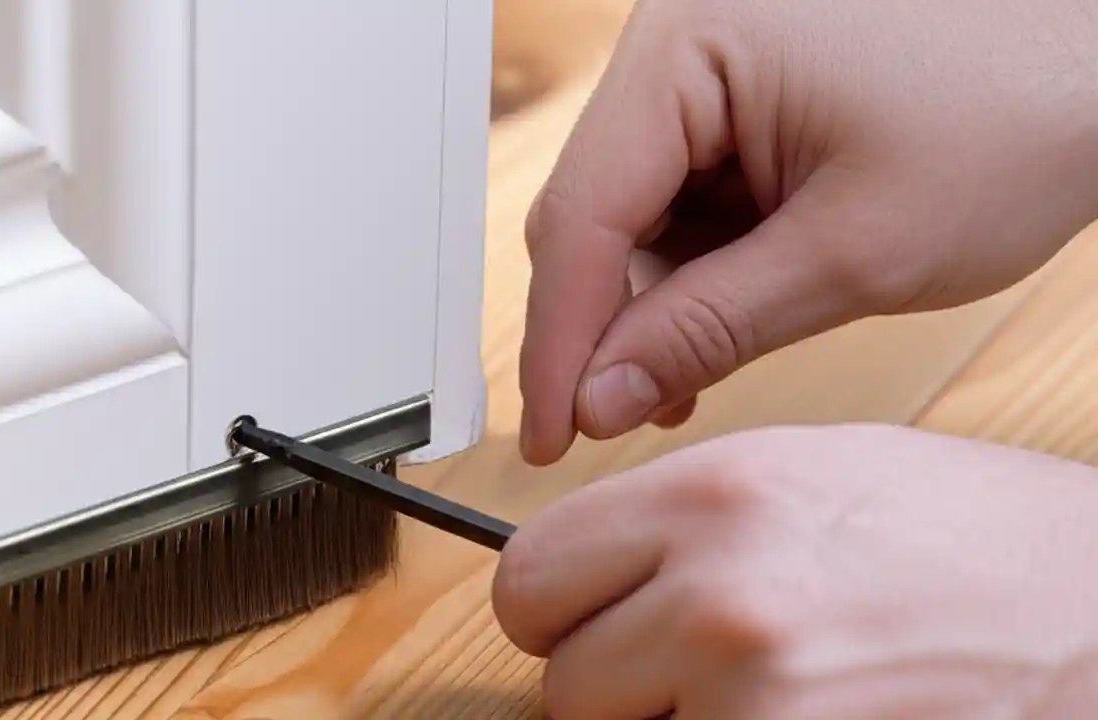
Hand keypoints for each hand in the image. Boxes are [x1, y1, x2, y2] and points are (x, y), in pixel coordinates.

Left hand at [492, 425, 1097, 718]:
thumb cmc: (981, 545)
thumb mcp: (812, 474)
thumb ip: (681, 523)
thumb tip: (593, 574)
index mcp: (720, 498)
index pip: (528, 575)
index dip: (559, 609)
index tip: (587, 621)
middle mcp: (723, 600)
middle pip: (565, 680)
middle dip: (617, 683)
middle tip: (691, 669)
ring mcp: (758, 707)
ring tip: (772, 691)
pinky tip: (805, 717)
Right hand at [518, 0, 1097, 463]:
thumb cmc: (1023, 99)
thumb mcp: (856, 248)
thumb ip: (710, 327)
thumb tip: (600, 394)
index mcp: (692, 44)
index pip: (581, 212)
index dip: (556, 340)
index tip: (547, 432)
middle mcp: (681, 43)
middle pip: (592, 212)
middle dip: (602, 327)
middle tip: (606, 421)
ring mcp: (707, 69)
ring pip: (631, 216)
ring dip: (650, 307)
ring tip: (682, 381)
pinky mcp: (737, 99)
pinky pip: (680, 200)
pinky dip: (691, 273)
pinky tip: (709, 329)